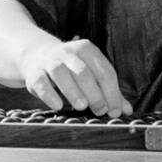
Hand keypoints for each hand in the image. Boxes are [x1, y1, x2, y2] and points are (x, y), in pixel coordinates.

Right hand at [17, 36, 131, 117]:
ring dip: (73, 91)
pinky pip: (41, 82)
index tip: (114, 111)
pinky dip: (49, 94)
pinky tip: (58, 106)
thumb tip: (126, 110)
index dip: (112, 93)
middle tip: (100, 110)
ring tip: (82, 106)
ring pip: (61, 73)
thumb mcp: (91, 73)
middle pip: (84, 72)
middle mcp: (68, 52)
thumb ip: (109, 91)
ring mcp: (50, 61)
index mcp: (87, 50)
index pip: (104, 71)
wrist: (38, 55)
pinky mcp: (34, 72)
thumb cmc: (71, 68)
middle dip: (94, 93)